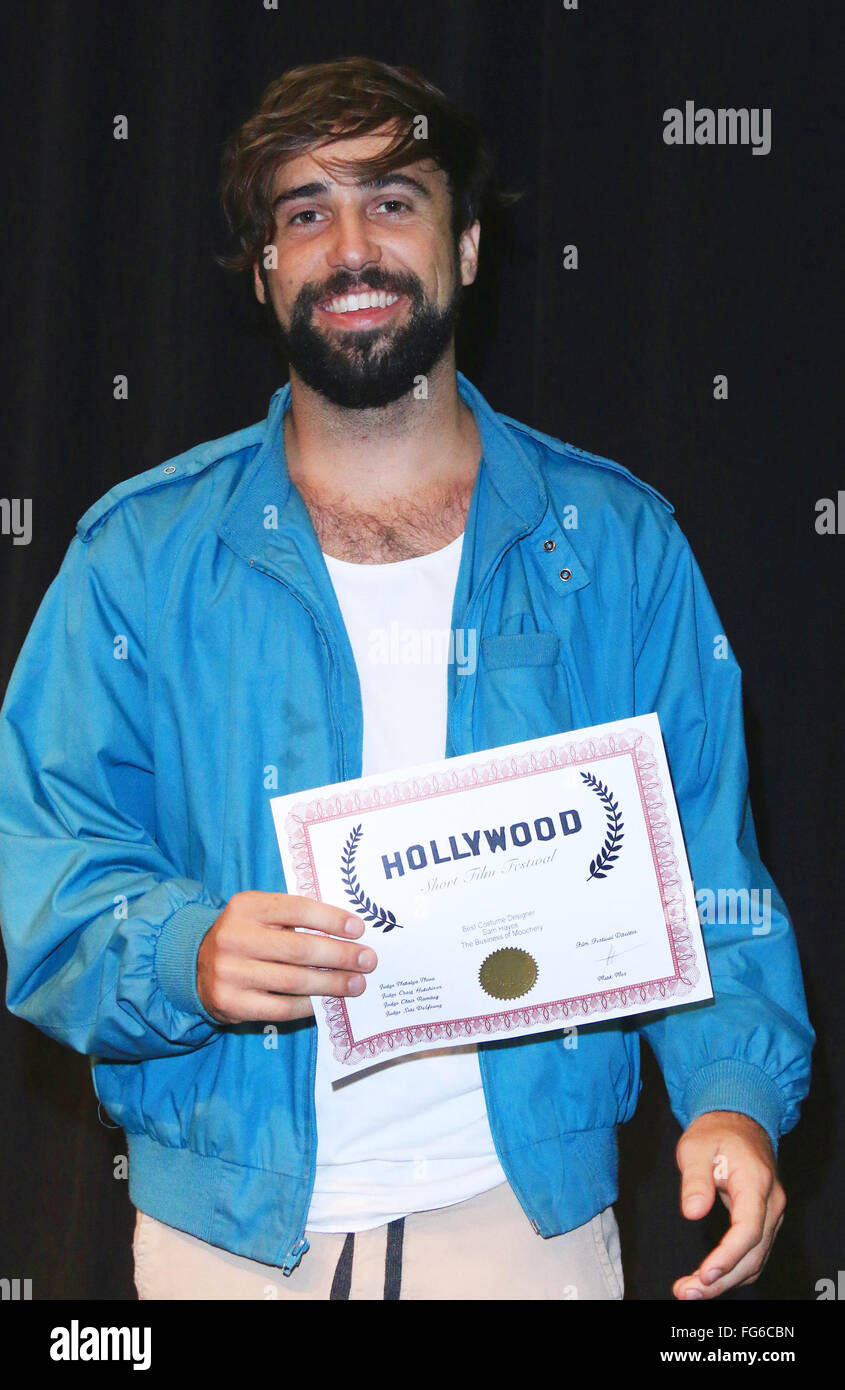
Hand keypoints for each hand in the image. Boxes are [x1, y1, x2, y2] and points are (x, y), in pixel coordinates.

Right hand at [196, 891, 376, 1023]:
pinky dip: (309, 1005)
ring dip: (331, 983)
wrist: (196, 965)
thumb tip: (348, 934)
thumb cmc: (245, 936)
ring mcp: (230, 972)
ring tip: (356, 984)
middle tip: (367, 960)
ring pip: (293, 981)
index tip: (360, 929)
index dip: (331, 919)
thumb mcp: (260, 915)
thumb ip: (294, 918)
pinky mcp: (230, 1003)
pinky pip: (280, 1008)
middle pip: (299, 948)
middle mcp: (234, 937)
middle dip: (340, 955)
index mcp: (245, 906)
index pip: (297, 909)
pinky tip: (327, 1002)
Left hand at [672, 1110, 785, 1299]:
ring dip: (725, 1280)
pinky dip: (733, 1271)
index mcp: (756, 1182)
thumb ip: (695, 1179)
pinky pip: (753, 1254)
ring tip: (690, 1290)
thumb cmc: (715, 1133)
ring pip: (755, 1260)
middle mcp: (771, 1203)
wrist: (739, 1123)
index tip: (705, 1274)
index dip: (728, 1256)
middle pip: (753, 1254)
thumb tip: (692, 1211)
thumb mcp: (695, 1147)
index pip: (749, 1230)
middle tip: (686, 1292)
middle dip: (721, 1279)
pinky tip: (709, 1279)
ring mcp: (771, 1214)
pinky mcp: (764, 1221)